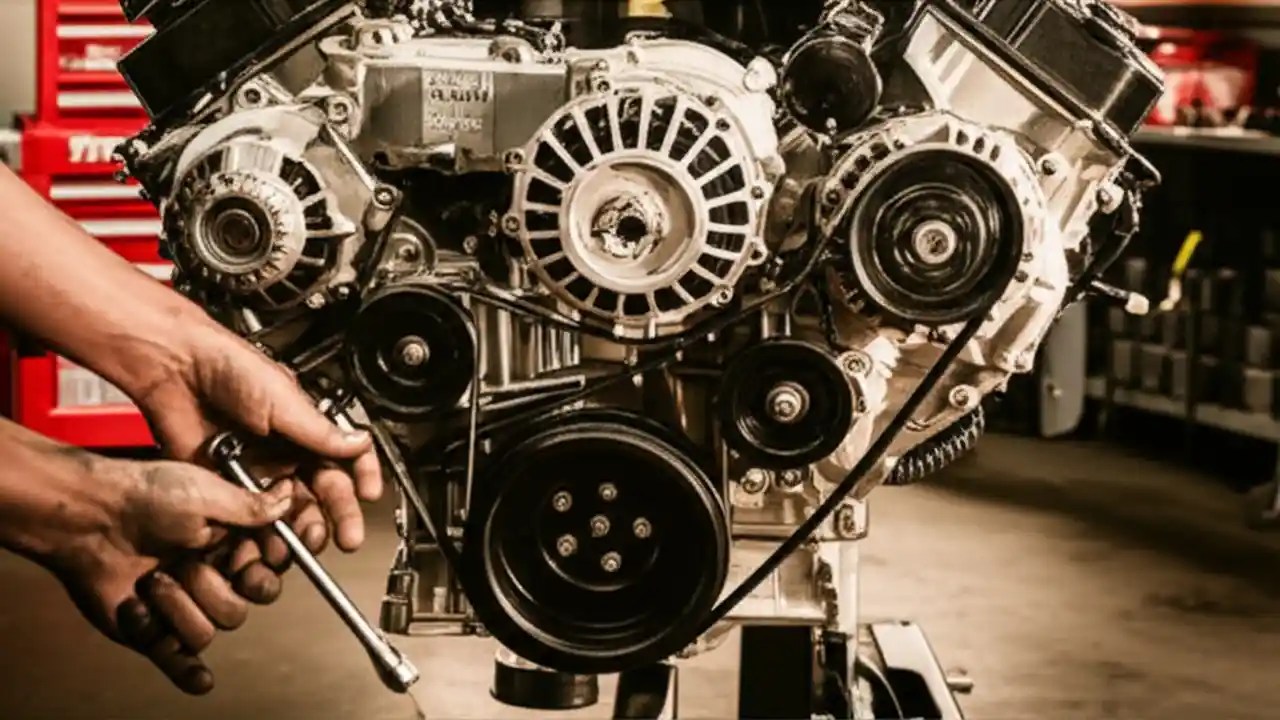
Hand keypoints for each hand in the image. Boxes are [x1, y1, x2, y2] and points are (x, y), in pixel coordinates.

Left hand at [4, 444, 294, 694]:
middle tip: (189, 564)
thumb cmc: (145, 494)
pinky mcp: (152, 626)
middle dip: (214, 587)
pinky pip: (179, 659)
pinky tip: (199, 678)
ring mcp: (182, 602)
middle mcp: (211, 574)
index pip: (270, 569)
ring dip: (178, 607)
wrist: (89, 518)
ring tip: (151, 581)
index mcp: (230, 541)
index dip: (265, 570)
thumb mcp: (206, 493)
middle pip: (242, 606)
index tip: (252, 562)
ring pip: (209, 630)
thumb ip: (251, 507)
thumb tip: (288, 498)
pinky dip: (188, 671)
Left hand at [134, 323, 383, 577]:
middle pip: (324, 489)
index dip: (362, 476)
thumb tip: (359, 443)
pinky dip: (265, 530)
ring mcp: (259, 468)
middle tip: (347, 535)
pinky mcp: (229, 483)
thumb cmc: (228, 366)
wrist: (175, 370)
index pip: (346, 455)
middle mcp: (287, 449)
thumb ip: (319, 431)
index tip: (369, 495)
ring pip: (292, 507)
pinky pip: (253, 514)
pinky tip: (273, 537)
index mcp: (307, 425)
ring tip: (310, 540)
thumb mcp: (282, 399)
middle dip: (340, 513)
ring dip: (304, 526)